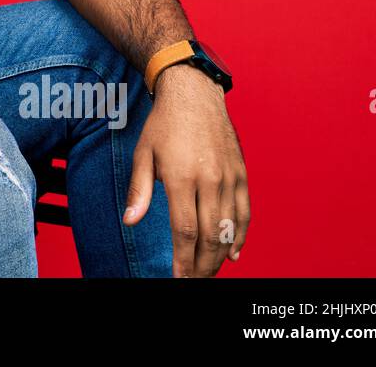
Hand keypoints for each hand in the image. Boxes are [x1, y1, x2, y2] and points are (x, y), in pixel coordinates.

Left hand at [123, 63, 249, 276]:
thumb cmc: (163, 124)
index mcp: (182, 176)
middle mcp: (210, 179)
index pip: (185, 230)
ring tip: (208, 271)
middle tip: (193, 280)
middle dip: (202, 264)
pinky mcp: (242, 174)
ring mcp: (230, 177)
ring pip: (230, 228)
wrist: (194, 94)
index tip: (178, 278)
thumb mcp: (143, 154)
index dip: (183, 259)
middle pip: (210, 235)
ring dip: (220, 255)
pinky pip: (245, 213)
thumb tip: (131, 221)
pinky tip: (233, 253)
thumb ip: (139, 191)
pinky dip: (241, 236)